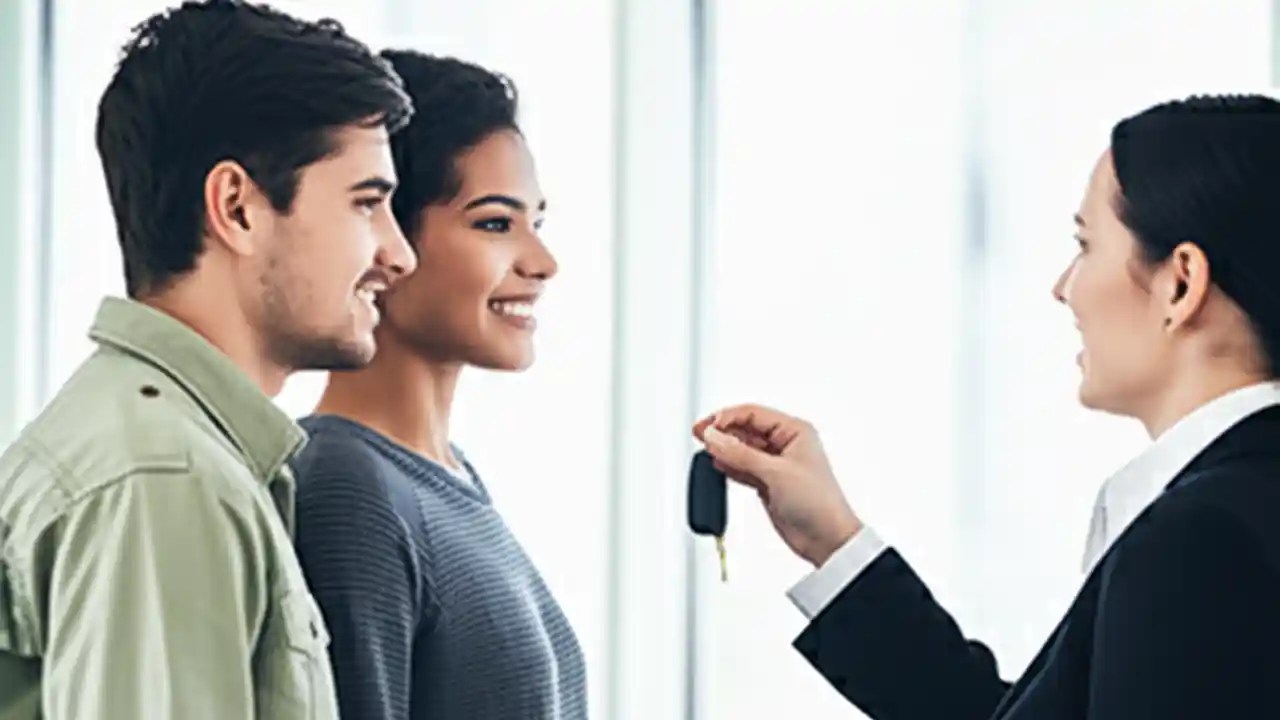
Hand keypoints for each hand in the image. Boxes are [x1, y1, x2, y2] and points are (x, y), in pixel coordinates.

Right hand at [693, 404, 861, 566]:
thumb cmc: (819, 503)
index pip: (753, 414)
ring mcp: (776, 465)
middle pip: (746, 429)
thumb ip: (741, 454)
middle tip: (699, 434)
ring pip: (742, 449)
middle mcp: (785, 445)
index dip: (728, 417)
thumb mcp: (776, 472)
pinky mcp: (768, 483)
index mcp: (795, 431)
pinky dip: (730, 466)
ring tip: (704, 449)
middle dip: (722, 431)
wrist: (827, 540)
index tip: (708, 427)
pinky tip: (717, 464)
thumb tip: (714, 436)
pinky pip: (743, 468)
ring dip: (724, 449)